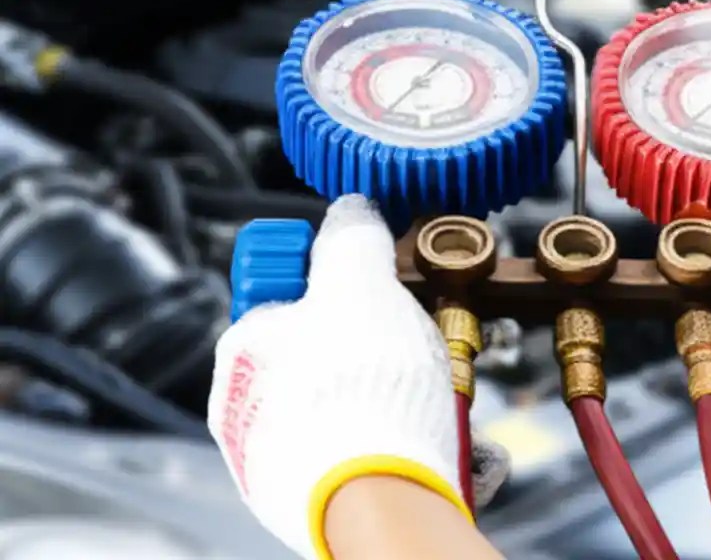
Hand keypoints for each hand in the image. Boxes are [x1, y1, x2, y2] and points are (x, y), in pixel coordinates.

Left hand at [207, 196, 506, 557]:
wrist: (383, 506)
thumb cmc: (361, 395)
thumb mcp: (361, 283)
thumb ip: (353, 240)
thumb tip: (351, 210)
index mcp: (247, 349)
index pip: (279, 290)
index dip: (330, 276)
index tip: (367, 277)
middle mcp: (255, 410)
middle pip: (335, 352)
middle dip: (392, 345)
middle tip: (423, 342)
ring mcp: (288, 462)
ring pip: (364, 406)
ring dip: (416, 398)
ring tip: (448, 404)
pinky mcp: (328, 503)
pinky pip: (381, 457)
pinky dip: (422, 447)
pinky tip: (456, 448)